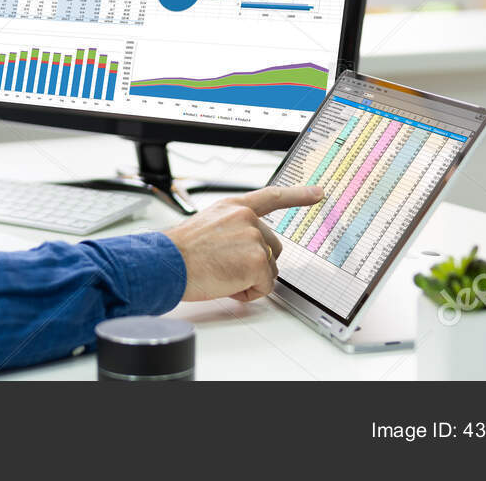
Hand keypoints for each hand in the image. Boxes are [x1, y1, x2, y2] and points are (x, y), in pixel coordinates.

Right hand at [161, 184, 322, 302]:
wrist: (166, 262)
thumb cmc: (179, 251)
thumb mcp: (207, 227)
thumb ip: (232, 231)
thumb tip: (244, 253)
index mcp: (234, 207)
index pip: (272, 197)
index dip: (298, 195)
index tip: (318, 193)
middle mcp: (247, 218)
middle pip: (272, 248)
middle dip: (255, 263)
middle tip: (225, 267)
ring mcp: (254, 238)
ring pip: (268, 269)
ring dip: (249, 278)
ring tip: (221, 274)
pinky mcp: (257, 261)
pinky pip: (265, 286)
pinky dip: (248, 292)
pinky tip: (226, 284)